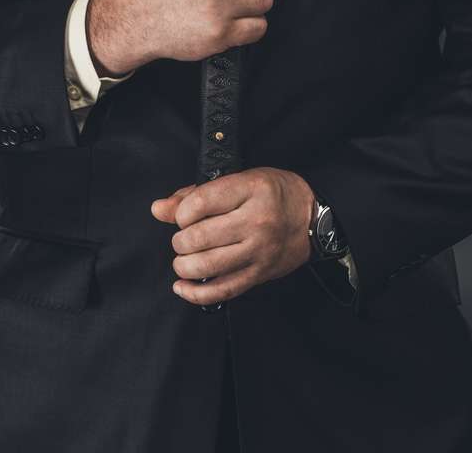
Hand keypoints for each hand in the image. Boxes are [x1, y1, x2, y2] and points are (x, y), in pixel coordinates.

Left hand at [150, 166, 315, 303]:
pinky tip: (182, 286)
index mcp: (251, 189)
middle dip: (180, 240)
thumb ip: (196, 193)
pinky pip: (222, 290)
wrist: (312, 220)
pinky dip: (196, 293)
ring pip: (207, 265)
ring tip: (183, 258)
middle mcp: (255, 221)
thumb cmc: (274, 193)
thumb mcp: (240, 178)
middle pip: (200, 237)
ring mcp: (258, 251)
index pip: (200, 203)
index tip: (182, 215)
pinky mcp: (258, 275)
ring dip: (184, 264)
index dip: (180, 211)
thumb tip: (159, 209)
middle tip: (183, 237)